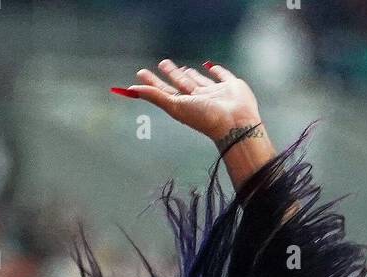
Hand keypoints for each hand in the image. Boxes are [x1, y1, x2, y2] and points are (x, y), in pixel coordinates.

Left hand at [111, 59, 260, 144]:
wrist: (235, 123)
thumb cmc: (206, 118)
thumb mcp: (176, 106)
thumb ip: (155, 96)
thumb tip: (131, 89)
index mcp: (185, 104)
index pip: (164, 90)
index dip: (152, 82)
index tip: (141, 72)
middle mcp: (198, 99)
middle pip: (181, 84)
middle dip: (172, 74)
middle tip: (163, 63)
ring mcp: (214, 93)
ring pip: (200, 81)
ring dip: (192, 74)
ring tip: (184, 68)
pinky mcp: (230, 86)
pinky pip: (222, 75)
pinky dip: (216, 71)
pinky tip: (210, 66)